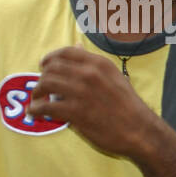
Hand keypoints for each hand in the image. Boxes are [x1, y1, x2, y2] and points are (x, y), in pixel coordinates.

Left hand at [29, 47, 161, 158]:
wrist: (140, 131)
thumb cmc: (129, 106)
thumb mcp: (115, 77)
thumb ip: (93, 63)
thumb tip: (77, 45)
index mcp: (99, 64)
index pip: (66, 52)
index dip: (50, 58)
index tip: (45, 66)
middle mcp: (89, 74)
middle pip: (52, 68)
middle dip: (42, 78)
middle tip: (42, 88)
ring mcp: (81, 92)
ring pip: (45, 84)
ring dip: (37, 93)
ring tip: (37, 100)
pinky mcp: (75, 112)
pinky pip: (45, 106)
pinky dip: (35, 109)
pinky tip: (35, 112)